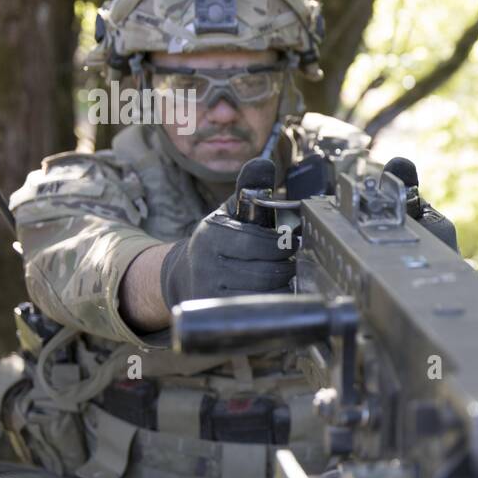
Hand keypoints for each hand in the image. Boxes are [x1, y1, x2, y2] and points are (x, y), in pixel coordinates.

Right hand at [160, 159, 293, 307]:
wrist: (185, 276)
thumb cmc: (218, 242)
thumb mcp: (228, 212)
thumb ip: (249, 189)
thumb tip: (264, 162)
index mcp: (212, 236)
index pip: (259, 242)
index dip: (283, 243)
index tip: (292, 241)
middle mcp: (207, 266)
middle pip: (269, 271)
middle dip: (287, 264)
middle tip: (292, 260)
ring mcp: (211, 294)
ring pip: (268, 293)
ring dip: (285, 284)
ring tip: (285, 274)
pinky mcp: (219, 314)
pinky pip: (261, 310)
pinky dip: (277, 301)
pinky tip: (277, 291)